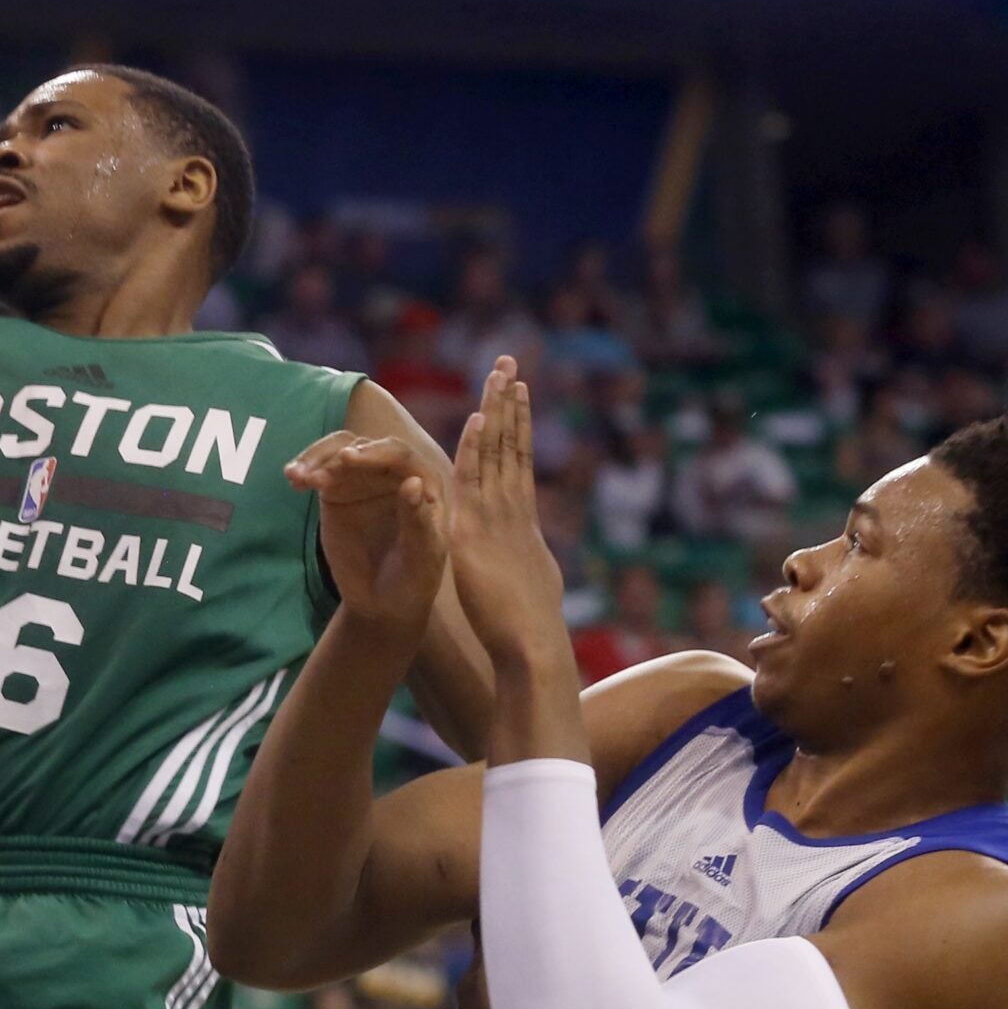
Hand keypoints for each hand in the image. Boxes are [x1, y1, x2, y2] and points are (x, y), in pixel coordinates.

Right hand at [284, 433, 448, 646]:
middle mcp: (392, 474)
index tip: (347, 459)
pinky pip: (320, 472)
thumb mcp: (423, 555)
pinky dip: (305, 471)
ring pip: (338, 452)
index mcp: (423, 482)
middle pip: (364, 447)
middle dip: (336, 454)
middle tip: (315, 474)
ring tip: (296, 476)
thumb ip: (418, 520)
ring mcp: (362, 481)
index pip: (400, 456)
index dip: (375, 453)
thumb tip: (413, 482)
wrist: (384, 603)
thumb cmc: (414, 579)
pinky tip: (293, 480)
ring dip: (315, 458)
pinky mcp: (337, 492)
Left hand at [448, 361, 565, 661]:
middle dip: (509, 402)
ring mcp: (496, 514)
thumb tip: (533, 558)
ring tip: (500, 373)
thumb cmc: (528, 625)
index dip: (517, 423)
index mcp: (520, 517)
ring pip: (496, 452)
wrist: (530, 644)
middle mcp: (512, 507)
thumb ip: (525, 560)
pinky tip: (476, 418)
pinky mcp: (475, 529)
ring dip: (495, 410)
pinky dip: (476, 446)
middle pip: (510, 443)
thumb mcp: (528, 579)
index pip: (517, 458)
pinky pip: (474, 479)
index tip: (518, 390)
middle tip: (510, 363)